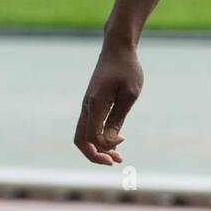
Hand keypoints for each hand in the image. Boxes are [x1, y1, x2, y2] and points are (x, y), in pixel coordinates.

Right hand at [73, 41, 143, 165]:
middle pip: (80, 141)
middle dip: (95, 155)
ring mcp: (87, 106)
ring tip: (118, 157)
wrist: (117, 49)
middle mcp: (86, 107)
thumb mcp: (130, 94)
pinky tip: (116, 140)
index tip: (124, 140)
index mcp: (95, 104)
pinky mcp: (91, 104)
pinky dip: (98, 138)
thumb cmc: (127, 69)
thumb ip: (118, 118)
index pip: (92, 137)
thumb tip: (111, 142)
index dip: (106, 146)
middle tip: (116, 162)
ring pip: (83, 135)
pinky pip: (89, 127)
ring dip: (97, 148)